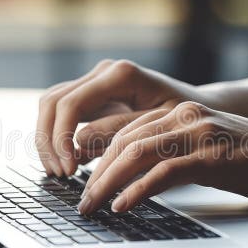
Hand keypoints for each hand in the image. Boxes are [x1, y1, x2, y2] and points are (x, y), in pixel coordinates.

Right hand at [36, 60, 217, 175]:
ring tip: (59, 172)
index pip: (71, 104)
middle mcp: (103, 72)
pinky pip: (61, 112)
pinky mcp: (93, 96)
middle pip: (53, 102)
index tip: (69, 169)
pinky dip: (56, 137)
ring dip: (48, 140)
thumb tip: (79, 145)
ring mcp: (96, 81)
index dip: (62, 138)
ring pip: (51, 105)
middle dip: (49, 140)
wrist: (199, 109)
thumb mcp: (158, 129)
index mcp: (120, 75)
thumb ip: (118, 134)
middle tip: (59, 174)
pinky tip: (66, 163)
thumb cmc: (186, 120)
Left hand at [77, 101, 247, 214]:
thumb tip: (137, 174)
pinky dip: (137, 190)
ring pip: (137, 153)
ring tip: (93, 205)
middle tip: (82, 199)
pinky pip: (164, 173)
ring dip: (108, 182)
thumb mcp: (207, 146)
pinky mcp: (213, 157)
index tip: (84, 178)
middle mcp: (186, 115)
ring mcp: (200, 133)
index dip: (99, 153)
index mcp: (182, 110)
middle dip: (97, 172)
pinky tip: (123, 205)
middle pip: (125, 140)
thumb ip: (174, 151)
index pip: (126, 128)